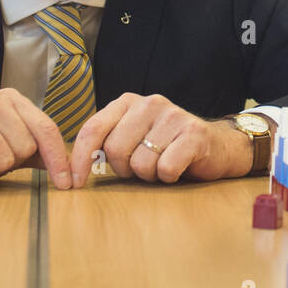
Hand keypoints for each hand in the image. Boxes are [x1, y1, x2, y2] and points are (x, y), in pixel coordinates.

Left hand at [69, 94, 251, 186]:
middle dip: (125, 169)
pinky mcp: (194, 133)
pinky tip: (179, 168)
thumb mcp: (133, 137)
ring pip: (140, 164)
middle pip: (114, 151)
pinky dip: (169, 177)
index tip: (73, 184)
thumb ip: (106, 142)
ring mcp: (173, 116)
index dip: (78, 160)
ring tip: (163, 165)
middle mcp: (149, 103)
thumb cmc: (169, 147)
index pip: (92, 129)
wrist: (218, 146)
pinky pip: (165, 168)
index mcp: (128, 103)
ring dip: (150, 175)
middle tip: (143, 167)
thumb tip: (69, 167)